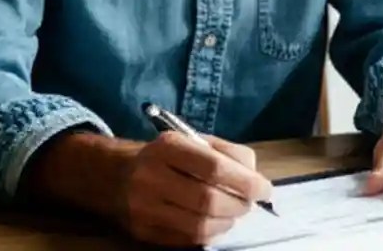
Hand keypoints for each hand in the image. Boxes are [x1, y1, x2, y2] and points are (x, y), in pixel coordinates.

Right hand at [117, 132, 273, 246]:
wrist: (117, 174)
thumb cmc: (169, 156)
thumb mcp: (197, 141)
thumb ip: (230, 154)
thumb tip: (256, 178)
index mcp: (169, 147)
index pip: (215, 168)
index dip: (246, 182)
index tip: (265, 189)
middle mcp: (151, 176)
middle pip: (208, 200)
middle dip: (239, 205)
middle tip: (250, 203)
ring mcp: (144, 207)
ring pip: (199, 225)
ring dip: (227, 222)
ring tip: (234, 213)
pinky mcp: (143, 231)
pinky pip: (187, 239)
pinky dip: (210, 233)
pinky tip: (215, 222)